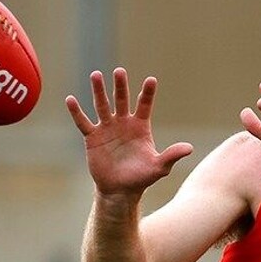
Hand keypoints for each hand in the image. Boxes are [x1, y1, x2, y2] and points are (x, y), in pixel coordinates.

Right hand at [66, 69, 192, 195]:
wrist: (120, 190)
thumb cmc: (142, 177)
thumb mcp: (159, 167)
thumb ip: (172, 155)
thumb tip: (190, 148)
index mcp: (140, 126)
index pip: (145, 105)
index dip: (148, 93)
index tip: (151, 80)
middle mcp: (123, 123)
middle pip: (122, 99)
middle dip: (120, 86)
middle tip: (119, 71)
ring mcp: (107, 128)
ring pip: (102, 106)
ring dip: (99, 91)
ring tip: (96, 75)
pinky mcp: (93, 137)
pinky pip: (83, 122)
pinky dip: (77, 112)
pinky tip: (70, 99)